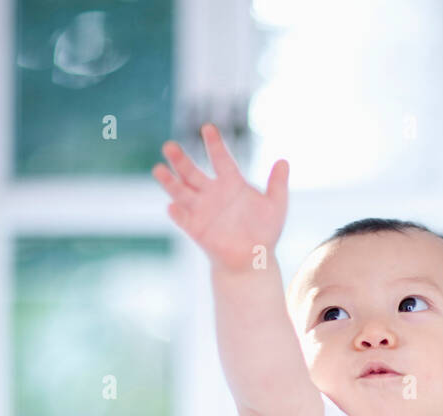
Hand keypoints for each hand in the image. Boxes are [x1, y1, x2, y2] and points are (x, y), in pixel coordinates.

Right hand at [152, 124, 288, 272]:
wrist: (253, 260)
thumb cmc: (264, 232)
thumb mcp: (276, 207)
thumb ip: (278, 184)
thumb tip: (284, 161)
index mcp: (230, 183)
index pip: (220, 159)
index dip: (214, 144)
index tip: (208, 128)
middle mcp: (211, 193)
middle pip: (191, 172)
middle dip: (180, 160)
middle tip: (169, 146)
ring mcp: (201, 210)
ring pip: (181, 192)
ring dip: (169, 182)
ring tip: (158, 169)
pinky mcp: (196, 229)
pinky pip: (183, 219)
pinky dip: (177, 214)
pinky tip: (172, 207)